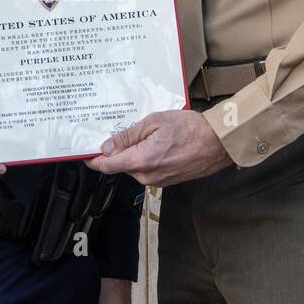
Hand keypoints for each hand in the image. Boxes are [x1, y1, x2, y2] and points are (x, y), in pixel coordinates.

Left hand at [87, 109, 233, 187]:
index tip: (84, 152)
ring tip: (146, 135)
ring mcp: (158, 181)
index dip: (93, 159)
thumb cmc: (191, 128)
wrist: (220, 142)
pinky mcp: (167, 181)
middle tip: (121, 130)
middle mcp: (147, 176)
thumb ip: (128, 135)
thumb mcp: (154, 122)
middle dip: (117, 151)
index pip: (106, 166)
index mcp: (141, 161)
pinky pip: (148, 171)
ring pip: (134, 168)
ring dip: (134, 153)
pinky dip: (146, 158)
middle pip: (120, 166)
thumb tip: (106, 147)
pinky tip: (157, 143)